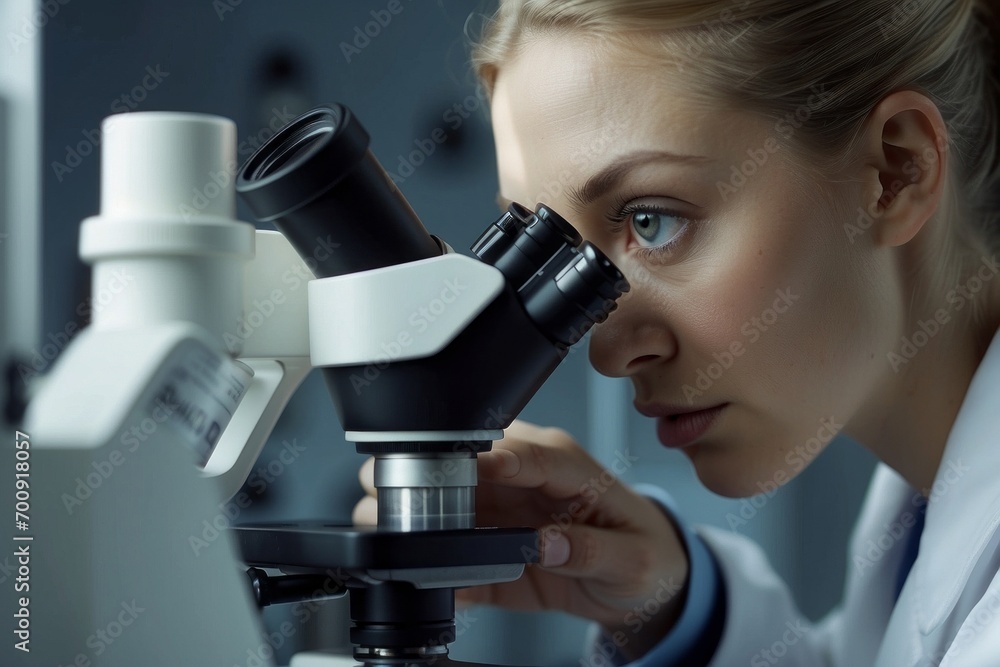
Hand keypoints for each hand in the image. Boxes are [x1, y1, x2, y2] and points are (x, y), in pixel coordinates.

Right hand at [352, 420, 690, 659]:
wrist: (637, 583)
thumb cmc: (642, 551)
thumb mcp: (634, 558)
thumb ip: (593, 548)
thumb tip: (549, 543)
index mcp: (563, 464)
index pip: (522, 452)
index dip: (488, 459)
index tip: (461, 469)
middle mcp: (522, 478)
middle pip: (464, 462)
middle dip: (429, 472)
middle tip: (408, 496)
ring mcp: (499, 510)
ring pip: (442, 500)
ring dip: (414, 514)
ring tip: (397, 534)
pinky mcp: (486, 547)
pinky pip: (449, 553)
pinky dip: (430, 565)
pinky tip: (424, 578)